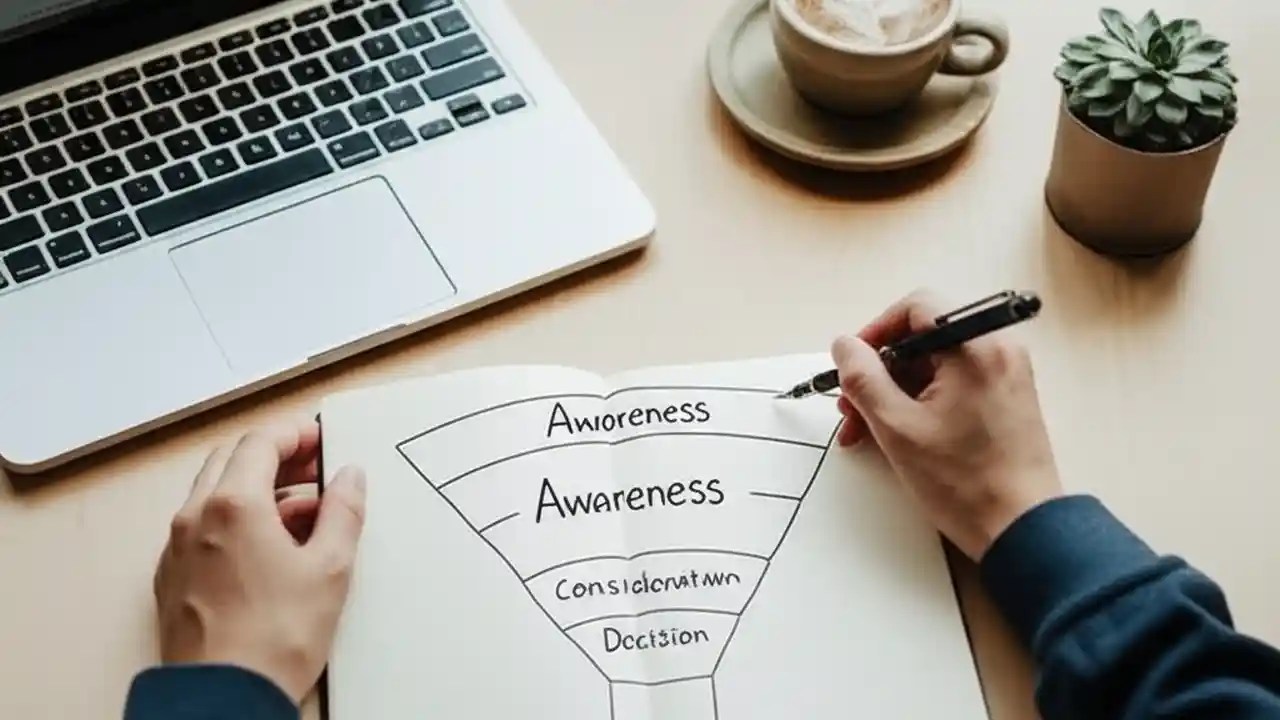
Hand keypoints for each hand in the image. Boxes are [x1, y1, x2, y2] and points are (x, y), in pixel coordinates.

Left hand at [153, 419, 366, 702]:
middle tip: (312, 467)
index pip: (261, 442)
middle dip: (274, 456)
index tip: (318, 438)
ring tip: (303, 514)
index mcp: (234, 504)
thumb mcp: (330, 568)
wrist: (224, 697)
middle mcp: (196, 517)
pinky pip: (202, 528)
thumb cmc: (274, 639)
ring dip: (257, 489)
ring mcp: (177, 548)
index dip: (294, 433)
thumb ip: (343, 511)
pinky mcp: (172, 578)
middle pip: (231, 460)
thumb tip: (349, 478)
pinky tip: (269, 547)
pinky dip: (235, 520)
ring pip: (214, 494)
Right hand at [831, 291, 1062, 559]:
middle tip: (850, 407)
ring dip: (894, 391)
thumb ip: (863, 378)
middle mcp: (998, 350)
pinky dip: (921, 402)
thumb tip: (844, 345)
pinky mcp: (1007, 399)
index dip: (876, 331)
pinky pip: (954, 384)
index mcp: (976, 347)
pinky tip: (895, 434)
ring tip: (864, 430)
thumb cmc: (962, 481)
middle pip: (923, 340)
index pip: (916, 308)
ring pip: (935, 366)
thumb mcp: (897, 427)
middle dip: (879, 371)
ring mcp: (1006, 375)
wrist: (1021, 529)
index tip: (853, 364)